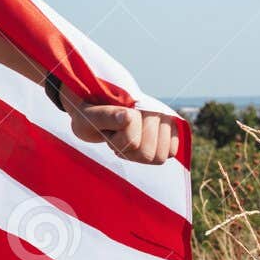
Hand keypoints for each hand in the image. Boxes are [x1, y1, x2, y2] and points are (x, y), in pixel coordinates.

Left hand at [61, 88, 178, 164]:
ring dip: (139, 152)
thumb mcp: (88, 116)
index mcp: (135, 103)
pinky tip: (137, 142)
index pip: (132, 142)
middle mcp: (156, 108)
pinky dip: (151, 154)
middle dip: (127, 150)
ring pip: (159, 156)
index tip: (106, 130)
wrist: (96, 106)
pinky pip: (169, 153)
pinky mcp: (170, 127)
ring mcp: (165, 117)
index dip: (115, 142)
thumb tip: (128, 117)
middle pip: (148, 154)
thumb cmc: (88, 115)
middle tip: (116, 135)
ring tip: (126, 137)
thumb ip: (105, 116)